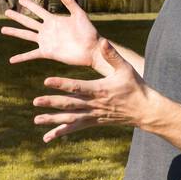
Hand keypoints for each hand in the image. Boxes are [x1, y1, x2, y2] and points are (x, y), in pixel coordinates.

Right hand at [1, 0, 100, 68]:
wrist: (92, 49)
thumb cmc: (89, 32)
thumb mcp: (79, 14)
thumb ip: (69, 2)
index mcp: (54, 20)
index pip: (38, 10)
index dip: (29, 5)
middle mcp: (47, 30)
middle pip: (28, 22)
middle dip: (17, 17)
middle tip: (6, 12)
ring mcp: (46, 42)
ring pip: (26, 36)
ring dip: (14, 32)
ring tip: (3, 29)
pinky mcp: (47, 52)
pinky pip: (31, 55)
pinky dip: (21, 57)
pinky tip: (12, 60)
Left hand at [32, 38, 155, 142]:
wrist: (144, 110)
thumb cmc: (135, 86)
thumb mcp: (126, 68)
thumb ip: (112, 55)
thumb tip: (102, 42)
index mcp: (99, 90)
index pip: (77, 86)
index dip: (62, 84)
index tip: (46, 81)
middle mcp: (94, 104)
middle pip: (70, 104)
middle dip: (52, 103)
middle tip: (35, 101)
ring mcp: (93, 115)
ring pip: (70, 119)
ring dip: (52, 120)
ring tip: (36, 120)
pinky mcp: (93, 122)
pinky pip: (75, 128)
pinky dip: (61, 132)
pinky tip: (47, 137)